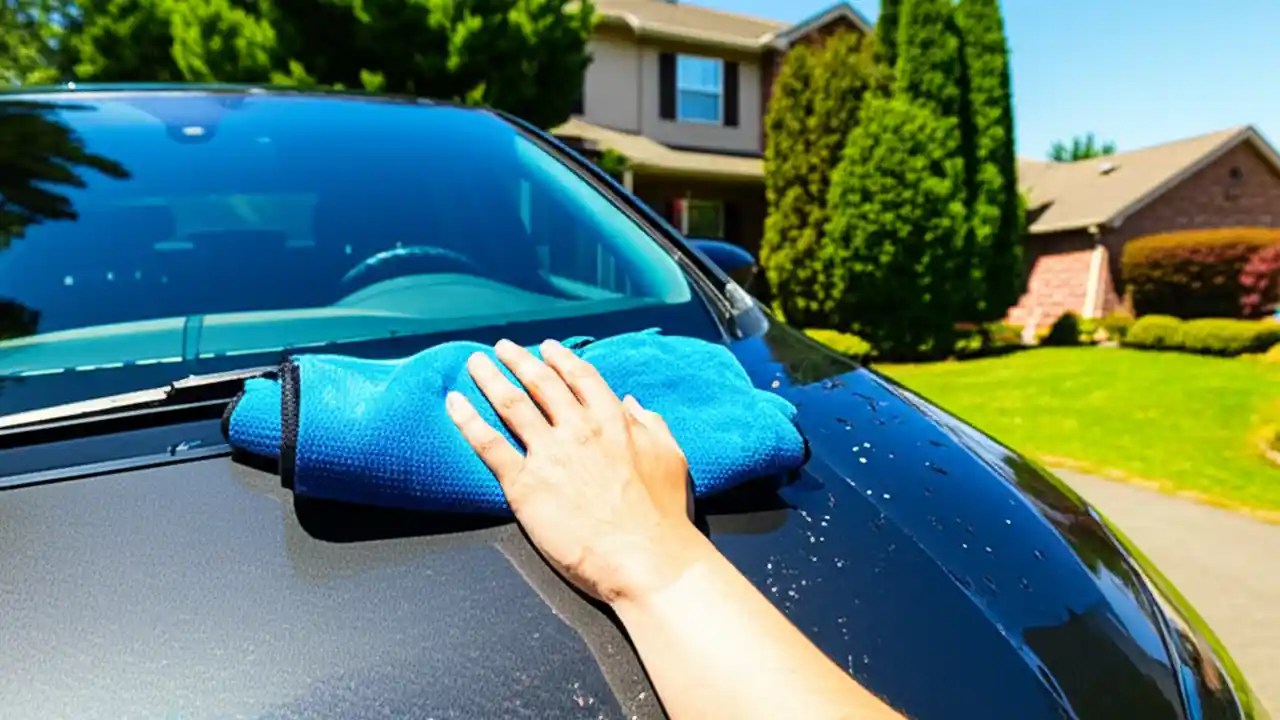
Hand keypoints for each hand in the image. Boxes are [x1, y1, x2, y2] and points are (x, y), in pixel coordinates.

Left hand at [445, 339, 703, 602]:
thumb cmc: (662, 515)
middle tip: (501, 348)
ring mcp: (549, 454)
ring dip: (489, 379)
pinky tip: (454, 402)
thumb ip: (651, 425)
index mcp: (612, 420)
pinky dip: (467, 420)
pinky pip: (488, 444)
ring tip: (474, 364)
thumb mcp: (670, 457)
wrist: (645, 558)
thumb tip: (632, 404)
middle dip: (518, 360)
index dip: (560, 359)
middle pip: (540, 383)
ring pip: (510, 404)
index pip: (580, 377)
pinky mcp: (524, 485)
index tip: (546, 348)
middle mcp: (577, 428)